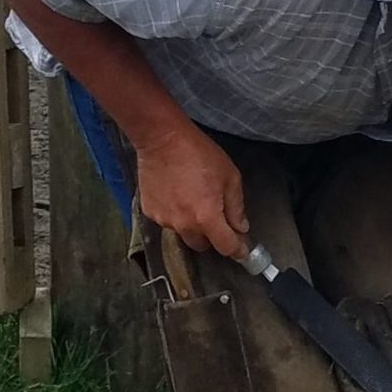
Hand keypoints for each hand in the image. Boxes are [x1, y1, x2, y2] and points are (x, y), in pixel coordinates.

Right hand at [135, 124, 248, 260]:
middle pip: (202, 245)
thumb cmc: (198, 153)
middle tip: (216, 216)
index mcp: (206, 217)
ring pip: (184, 233)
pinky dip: (175, 213)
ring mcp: (164, 220)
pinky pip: (168, 221)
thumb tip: (240, 227)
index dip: (237, 251)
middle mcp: (184, 224)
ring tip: (193, 197)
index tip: (242, 252)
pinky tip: (177, 193)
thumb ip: (236, 207)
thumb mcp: (230, 177)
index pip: (225, 247)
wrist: (162, 139)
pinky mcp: (150, 212)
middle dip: (212, 236)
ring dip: (191, 223)